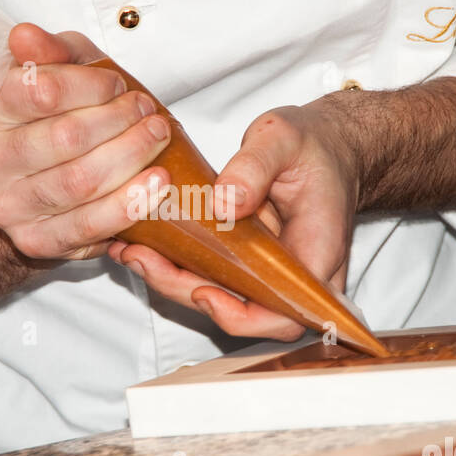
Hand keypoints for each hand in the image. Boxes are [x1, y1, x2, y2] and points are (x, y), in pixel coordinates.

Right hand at [0, 23, 172, 259]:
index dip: (91, 85)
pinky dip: (129, 204)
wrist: (32, 192)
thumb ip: (52, 52)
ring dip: (131, 156)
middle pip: (66, 137)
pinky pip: (88, 225)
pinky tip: (156, 184)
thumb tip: (24, 35)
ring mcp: (9, 207)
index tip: (117, 85)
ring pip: (80, 181)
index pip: (39, 90)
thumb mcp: (57, 75)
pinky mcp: (35, 242)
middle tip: (149, 112)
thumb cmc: (54, 124)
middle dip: (119, 120)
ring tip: (158, 138)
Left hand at [108, 101, 358, 341]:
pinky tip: (142, 245)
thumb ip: (255, 166)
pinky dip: (177, 265)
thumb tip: (223, 203)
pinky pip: (214, 275)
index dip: (243, 316)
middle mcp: (293, 275)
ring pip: (222, 297)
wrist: (324, 144)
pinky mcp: (247, 261)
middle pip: (244, 312)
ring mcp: (269, 271)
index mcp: (318, 254)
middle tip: (143, 261)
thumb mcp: (283, 139)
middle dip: (187, 293)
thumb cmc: (313, 145)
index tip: (205, 292)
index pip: (286, 314)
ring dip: (174, 281)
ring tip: (131, 253)